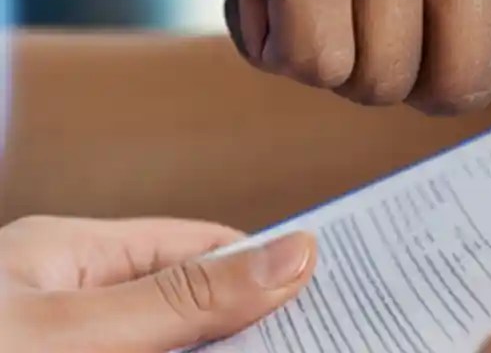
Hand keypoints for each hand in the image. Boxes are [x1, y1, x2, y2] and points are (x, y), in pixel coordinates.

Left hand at [0, 216, 315, 351]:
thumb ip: (182, 299)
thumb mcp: (73, 331)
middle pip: (188, 306)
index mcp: (66, 254)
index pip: (198, 246)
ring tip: (296, 348)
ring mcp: (63, 342)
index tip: (328, 294)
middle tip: (322, 338)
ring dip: (222, 349)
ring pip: (171, 345)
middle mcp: (64, 299)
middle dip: (249, 324)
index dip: (266, 266)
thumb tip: (293, 254)